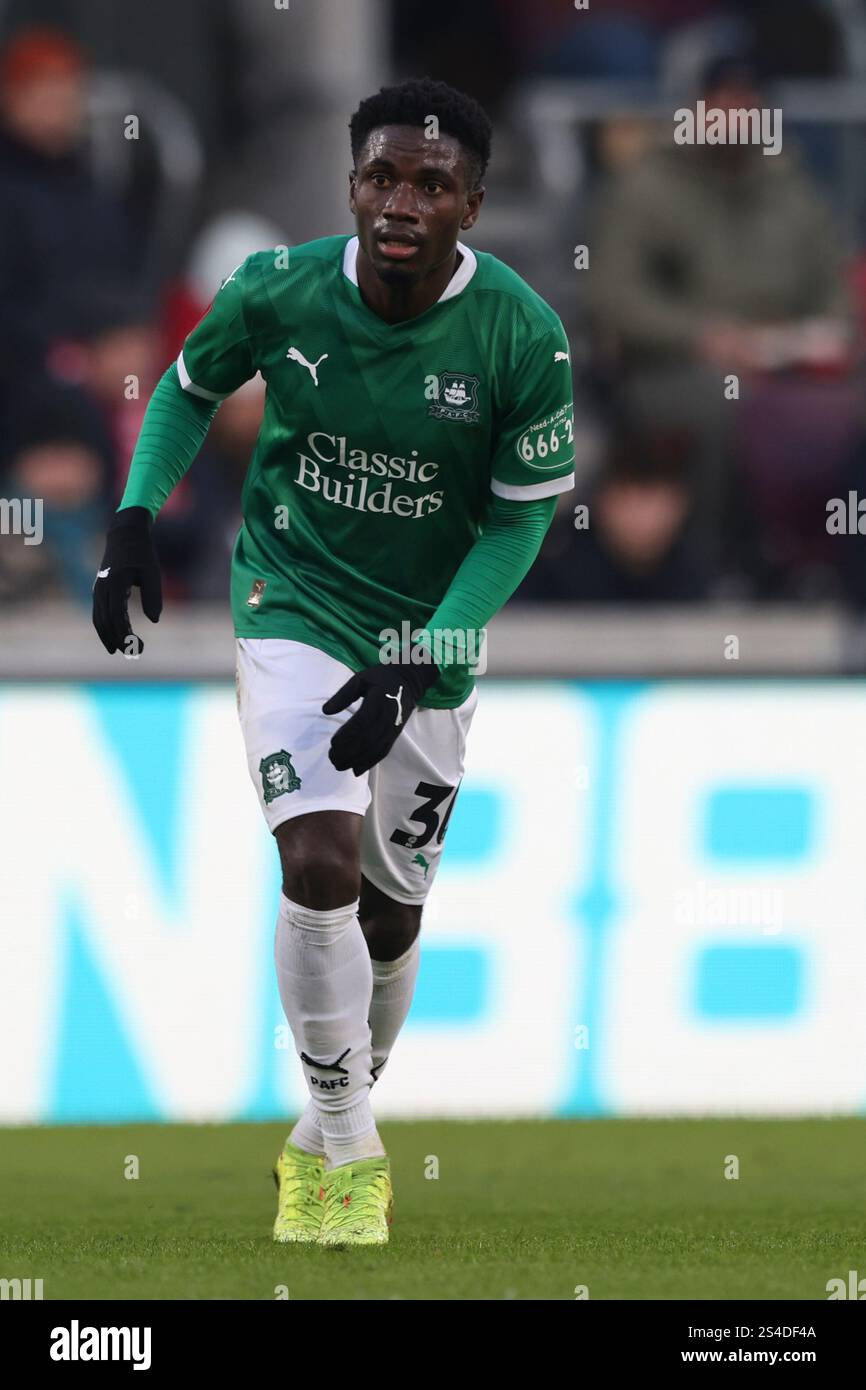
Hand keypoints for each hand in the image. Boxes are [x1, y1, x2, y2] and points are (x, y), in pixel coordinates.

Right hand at [92, 506, 162, 654]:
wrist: (124, 535)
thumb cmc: (142, 553)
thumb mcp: (153, 573)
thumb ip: (153, 596)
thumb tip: (154, 620)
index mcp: (115, 583)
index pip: (116, 616)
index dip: (125, 634)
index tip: (138, 647)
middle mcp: (102, 588)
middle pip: (105, 622)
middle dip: (119, 640)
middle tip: (135, 654)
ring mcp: (98, 590)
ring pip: (98, 620)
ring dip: (110, 638)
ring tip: (124, 652)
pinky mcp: (100, 591)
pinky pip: (99, 614)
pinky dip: (105, 629)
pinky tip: (115, 640)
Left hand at [322, 658, 439, 774]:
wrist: (408, 681)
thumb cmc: (380, 678)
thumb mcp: (360, 679)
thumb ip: (343, 695)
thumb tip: (325, 711)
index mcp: (377, 701)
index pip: (361, 722)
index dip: (346, 735)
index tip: (332, 743)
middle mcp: (387, 717)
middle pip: (366, 740)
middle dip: (348, 752)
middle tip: (331, 758)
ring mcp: (393, 728)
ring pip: (374, 749)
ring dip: (356, 760)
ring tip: (339, 765)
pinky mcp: (395, 735)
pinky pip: (383, 752)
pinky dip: (369, 763)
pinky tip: (356, 770)